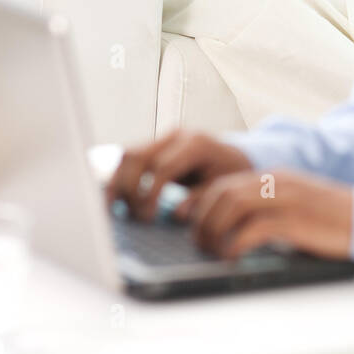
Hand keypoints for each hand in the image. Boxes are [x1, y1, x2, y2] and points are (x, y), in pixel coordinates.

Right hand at [106, 128, 251, 221]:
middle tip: (136, 217)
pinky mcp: (155, 145)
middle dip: (129, 189)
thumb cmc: (231, 174)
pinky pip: (130, 158)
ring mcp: (163, 138)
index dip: (149, 194)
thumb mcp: (223, 188)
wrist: (235, 156)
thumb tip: (177, 214)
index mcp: (195, 144)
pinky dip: (121, 178)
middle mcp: (175, 136)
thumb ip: (201, 200)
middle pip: (137, 156)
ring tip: (119, 210)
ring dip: (119, 183)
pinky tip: (118, 200)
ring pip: (128, 155)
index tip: (148, 218)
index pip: (161, 167)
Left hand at [179, 168, 353, 259]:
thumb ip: (266, 209)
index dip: (199, 202)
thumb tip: (233, 228)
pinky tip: (233, 259)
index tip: (188, 221)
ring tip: (213, 252)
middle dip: (203, 219)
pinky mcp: (295, 221)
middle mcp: (276, 182)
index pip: (223, 182)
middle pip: (222, 192)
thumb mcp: (293, 206)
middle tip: (200, 244)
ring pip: (232, 205)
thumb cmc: (330, 220)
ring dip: (214, 230)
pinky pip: (254, 228)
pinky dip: (236, 244)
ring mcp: (285, 199)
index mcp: (273, 177)